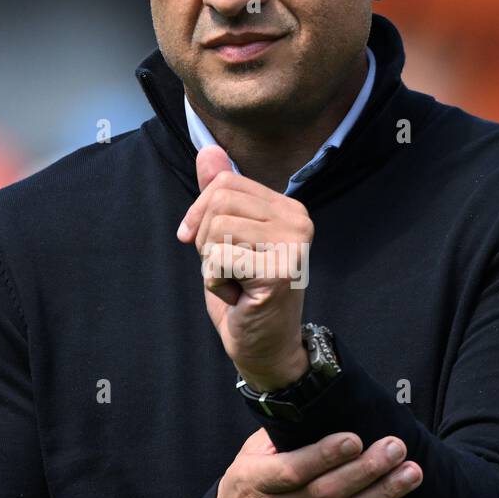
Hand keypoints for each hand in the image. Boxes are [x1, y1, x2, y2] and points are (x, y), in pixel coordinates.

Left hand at [177, 147, 312, 389]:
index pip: (224, 182)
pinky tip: (240, 296)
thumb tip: (208, 151)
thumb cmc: (244, 294)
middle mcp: (298, 220)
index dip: (200, 214)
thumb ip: (219, 196)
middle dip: (206, 241)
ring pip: (217, 229)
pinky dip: (216, 282)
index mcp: (288, 208)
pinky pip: (219, 259)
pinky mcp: (280, 270)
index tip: (206, 245)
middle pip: (219, 201)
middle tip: (228, 270)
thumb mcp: (225, 238)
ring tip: (236, 282)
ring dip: (211, 264)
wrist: (265, 346)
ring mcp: (293, 244)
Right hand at [215, 427, 422, 497]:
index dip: (325, 455)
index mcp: (256, 481)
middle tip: (396, 448)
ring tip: (410, 475)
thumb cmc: (245, 490)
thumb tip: (311, 408)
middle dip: (365, 469)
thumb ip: (277, 437)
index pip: (293, 469)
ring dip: (379, 496)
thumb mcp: (247, 458)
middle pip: (325, 492)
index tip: (355, 438)